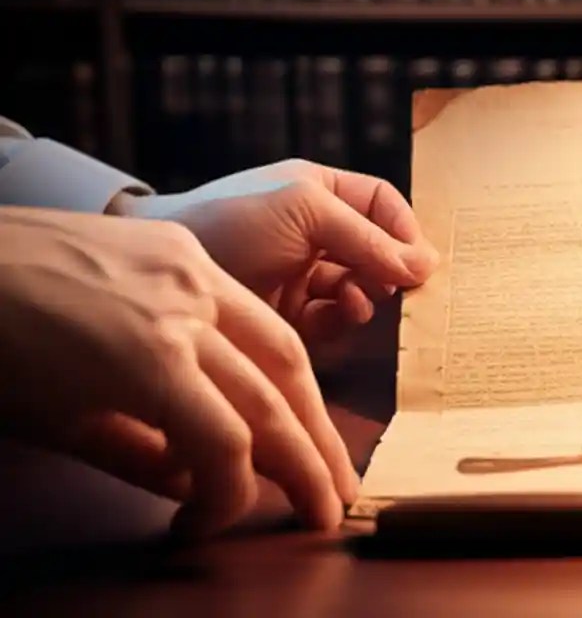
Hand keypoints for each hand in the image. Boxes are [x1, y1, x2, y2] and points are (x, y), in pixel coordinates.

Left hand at [0, 206, 359, 538]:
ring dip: (310, 407)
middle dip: (312, 459)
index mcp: (149, 361)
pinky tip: (276, 386)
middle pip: (276, 396)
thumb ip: (139, 458)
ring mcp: (191, 271)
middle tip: (333, 504)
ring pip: (281, 345)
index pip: (228, 445)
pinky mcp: (182, 249)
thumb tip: (191, 483)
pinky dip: (268, 352)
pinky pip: (243, 308)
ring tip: (325, 452)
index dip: (230, 498)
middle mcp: (187, 311)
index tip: (206, 525)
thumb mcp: (55, 422)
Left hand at [112, 159, 438, 344]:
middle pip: (380, 250)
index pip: (384, 204)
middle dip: (394, 268)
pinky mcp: (293, 315)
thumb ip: (368, 236)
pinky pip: (338, 320)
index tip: (421, 259)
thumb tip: (426, 264)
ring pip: (363, 288)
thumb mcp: (304, 211)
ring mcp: (306, 273)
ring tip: (360, 299)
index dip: (406, 228)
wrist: (163, 274)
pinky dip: (346, 318)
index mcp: (321, 191)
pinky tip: (341, 312)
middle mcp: (318, 231)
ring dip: (369, 295)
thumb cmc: (229, 221)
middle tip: (406, 288)